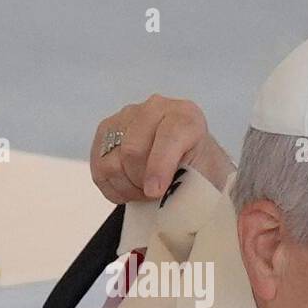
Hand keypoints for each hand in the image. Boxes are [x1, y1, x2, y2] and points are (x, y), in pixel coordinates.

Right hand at [90, 94, 233, 202]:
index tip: (156, 192)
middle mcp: (154, 109)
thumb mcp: (209, 177)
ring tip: (145, 192)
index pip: (168, 137)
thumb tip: (169, 198)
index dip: (159, 167)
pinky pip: (98, 166)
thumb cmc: (203, 173)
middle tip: (155, 196)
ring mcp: (126, 117)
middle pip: (132, 150)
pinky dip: (113, 187)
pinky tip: (131, 190)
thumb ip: (193, 182)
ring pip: (111, 161)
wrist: (193, 168)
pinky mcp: (106, 131)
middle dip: (141, 182)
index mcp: (186, 116)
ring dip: (128, 187)